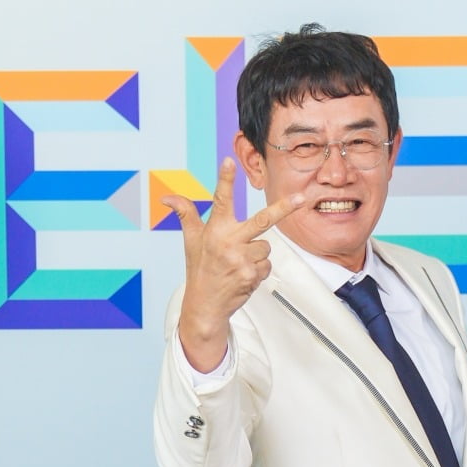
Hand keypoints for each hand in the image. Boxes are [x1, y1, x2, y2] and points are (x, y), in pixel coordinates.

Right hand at [163, 160, 304, 369]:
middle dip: (283, 209)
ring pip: (265, 246)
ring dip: (256, 253)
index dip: (225, 180)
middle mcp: (228, 243)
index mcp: (215, 230)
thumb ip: (185, 214)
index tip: (228, 161)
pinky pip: (266, 265)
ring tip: (238, 262)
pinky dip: (258, 269)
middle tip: (300, 199)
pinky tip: (243, 274)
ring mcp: (242, 260)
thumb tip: (166, 198)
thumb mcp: (191, 240)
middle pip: (262, 220)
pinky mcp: (251, 275)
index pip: (220, 200)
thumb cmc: (200, 268)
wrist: (205, 305)